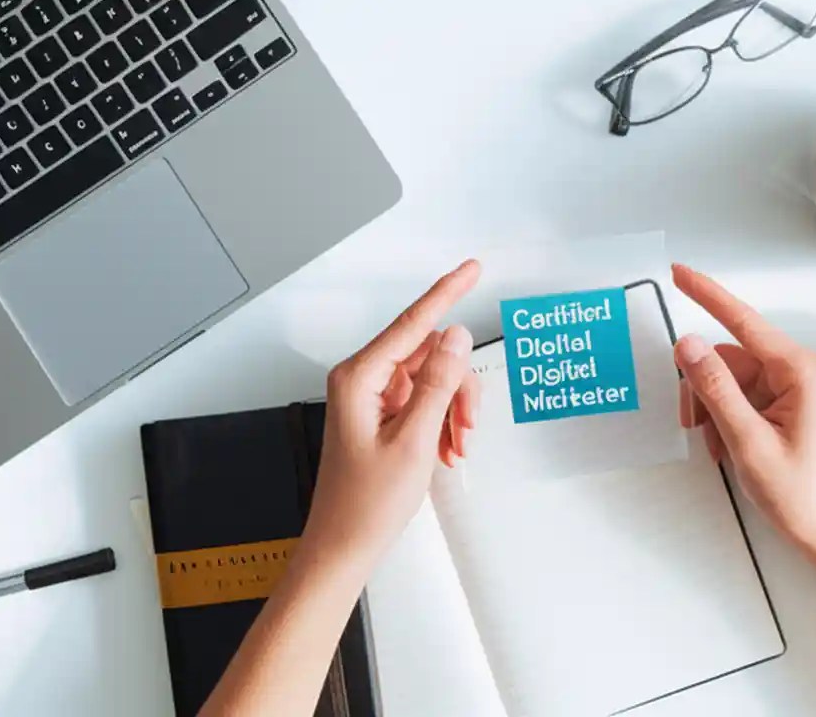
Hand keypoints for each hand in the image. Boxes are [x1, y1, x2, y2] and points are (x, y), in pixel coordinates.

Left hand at [303, 260, 481, 569]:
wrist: (344, 546)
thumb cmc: (365, 504)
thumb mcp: (414, 441)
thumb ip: (439, 384)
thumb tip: (455, 336)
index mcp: (359, 378)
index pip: (412, 323)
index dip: (447, 293)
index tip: (472, 269)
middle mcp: (363, 380)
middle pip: (430, 355)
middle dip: (457, 387)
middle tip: (467, 427)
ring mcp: (372, 398)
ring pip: (433, 380)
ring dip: (452, 410)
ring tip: (454, 447)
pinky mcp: (381, 415)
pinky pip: (425, 401)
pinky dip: (442, 422)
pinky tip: (444, 451)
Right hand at [671, 264, 815, 559]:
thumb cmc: (802, 496)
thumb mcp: (747, 442)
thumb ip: (715, 389)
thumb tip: (688, 345)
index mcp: (802, 372)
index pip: (744, 322)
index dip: (707, 295)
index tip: (679, 273)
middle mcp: (805, 371)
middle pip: (731, 357)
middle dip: (704, 388)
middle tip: (692, 426)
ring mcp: (800, 388)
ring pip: (734, 379)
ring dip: (715, 409)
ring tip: (719, 448)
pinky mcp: (794, 405)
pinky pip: (747, 396)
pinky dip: (729, 418)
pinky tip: (729, 448)